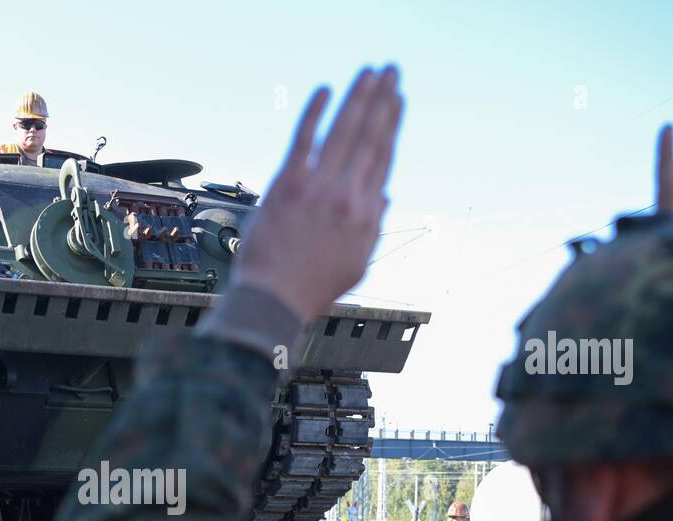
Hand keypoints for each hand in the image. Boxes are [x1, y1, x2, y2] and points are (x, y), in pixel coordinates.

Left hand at [230, 67, 403, 323]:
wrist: (274, 298)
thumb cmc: (313, 286)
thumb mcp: (357, 262)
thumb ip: (373, 225)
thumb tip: (385, 194)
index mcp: (366, 214)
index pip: (383, 157)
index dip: (392, 124)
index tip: (398, 100)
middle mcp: (347, 196)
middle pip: (370, 136)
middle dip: (383, 99)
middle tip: (392, 71)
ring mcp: (317, 188)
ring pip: (343, 132)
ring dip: (358, 97)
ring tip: (369, 71)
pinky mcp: (286, 185)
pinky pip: (304, 140)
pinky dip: (315, 112)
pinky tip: (325, 89)